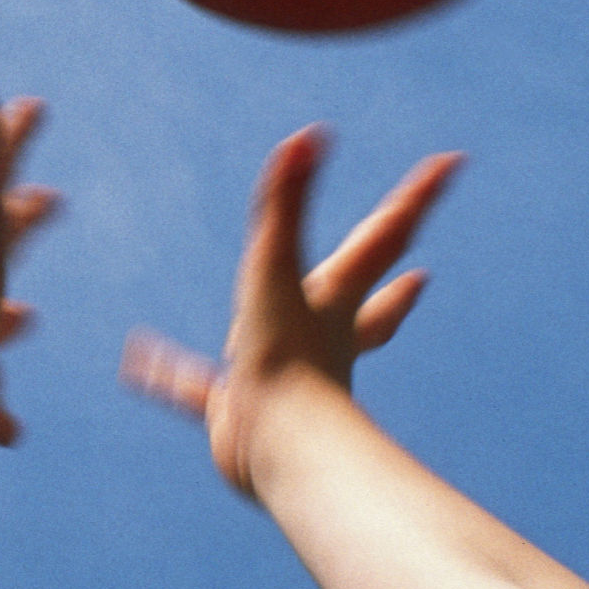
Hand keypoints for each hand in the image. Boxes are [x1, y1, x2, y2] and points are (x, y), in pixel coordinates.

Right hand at [122, 128, 450, 498]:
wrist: (275, 451)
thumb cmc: (285, 359)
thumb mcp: (277, 266)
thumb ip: (287, 200)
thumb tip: (308, 137)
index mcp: (336, 299)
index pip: (385, 236)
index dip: (417, 196)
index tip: (451, 164)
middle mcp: (320, 337)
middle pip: (369, 302)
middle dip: (391, 285)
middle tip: (418, 272)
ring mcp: (279, 376)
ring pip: (283, 350)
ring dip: (275, 332)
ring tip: (250, 322)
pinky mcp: (234, 411)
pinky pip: (192, 386)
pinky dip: (167, 373)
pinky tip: (137, 364)